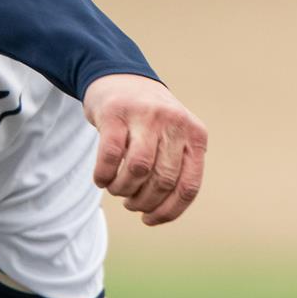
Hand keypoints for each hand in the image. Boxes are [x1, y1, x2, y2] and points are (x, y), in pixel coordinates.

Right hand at [80, 73, 207, 225]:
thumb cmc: (149, 120)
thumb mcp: (175, 137)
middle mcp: (174, 122)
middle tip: (130, 203)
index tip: (149, 220)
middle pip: (163, 180)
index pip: (188, 186)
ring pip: (138, 169)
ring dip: (123, 190)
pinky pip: (110, 155)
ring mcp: (145, 114)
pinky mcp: (115, 112)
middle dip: (143, 201)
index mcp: (194, 134)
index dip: (168, 211)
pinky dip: (104, 175)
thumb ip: (176, 168)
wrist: (121, 77)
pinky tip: (101, 179)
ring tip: (116, 190)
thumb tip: (161, 212)